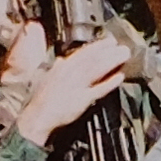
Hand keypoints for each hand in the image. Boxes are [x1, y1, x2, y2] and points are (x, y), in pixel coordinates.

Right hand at [16, 38, 131, 146]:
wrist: (37, 118)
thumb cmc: (41, 101)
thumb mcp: (46, 78)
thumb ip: (56, 69)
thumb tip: (61, 60)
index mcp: (62, 68)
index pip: (82, 53)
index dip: (97, 46)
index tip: (108, 41)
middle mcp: (69, 74)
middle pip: (92, 59)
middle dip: (108, 51)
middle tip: (121, 46)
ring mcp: (76, 86)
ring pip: (96, 70)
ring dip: (111, 61)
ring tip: (123, 56)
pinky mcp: (81, 100)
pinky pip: (97, 90)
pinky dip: (109, 83)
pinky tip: (119, 77)